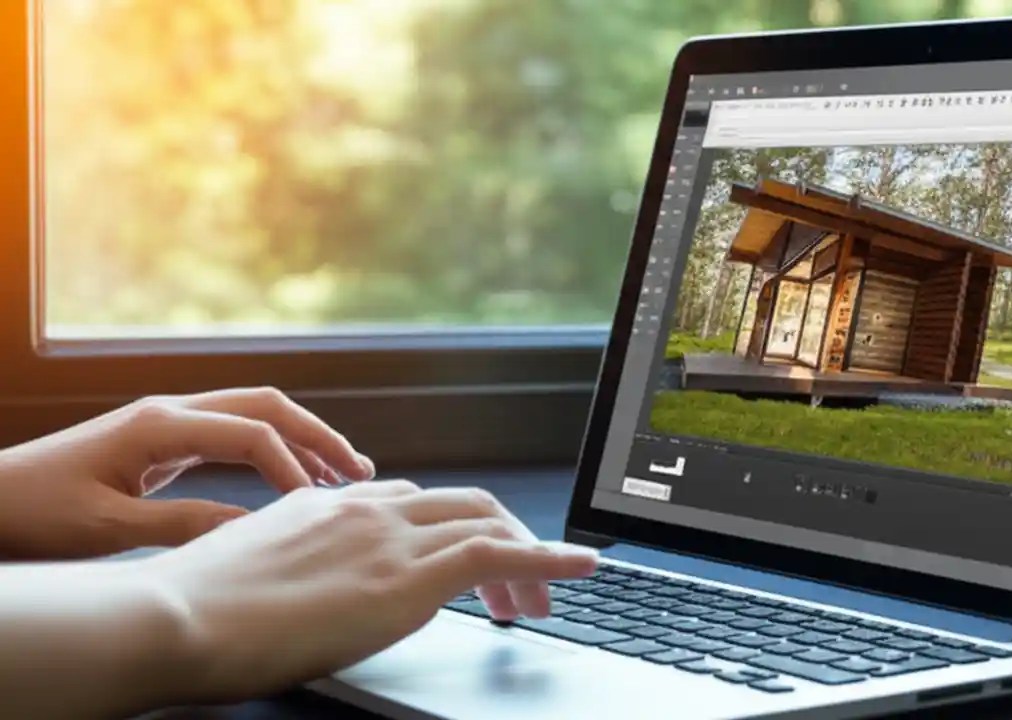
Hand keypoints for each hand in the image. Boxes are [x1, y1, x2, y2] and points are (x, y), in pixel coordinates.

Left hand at [0, 387, 374, 559]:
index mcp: (160, 425)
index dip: (291, 469)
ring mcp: (167, 421)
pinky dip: (272, 450)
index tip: (315, 509)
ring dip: (301, 440)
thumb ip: (185, 524)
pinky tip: (289, 478)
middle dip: (318, 436)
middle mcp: (170, 411)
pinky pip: (233, 433)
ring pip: (254, 414)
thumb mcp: (110, 528)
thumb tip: (254, 528)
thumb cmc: (37, 513)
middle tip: (361, 472)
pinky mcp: (163, 440)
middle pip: (267, 406)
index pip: (251, 434)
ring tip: (342, 475)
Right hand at [145, 481, 598, 703]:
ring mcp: (389, 536)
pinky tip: (579, 567)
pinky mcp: (407, 575)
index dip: (456, 530)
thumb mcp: (258, 572)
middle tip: (522, 587)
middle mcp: (367, 507)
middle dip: (505, 539)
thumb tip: (336, 587)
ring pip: (488, 522)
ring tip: (544, 601)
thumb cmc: (195, 611)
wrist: (171, 619)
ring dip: (528, 559)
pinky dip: (550, 556)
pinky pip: (499, 552)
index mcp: (330, 503)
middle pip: (465, 504)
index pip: (417, 503)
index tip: (473, 561)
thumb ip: (305, 566)